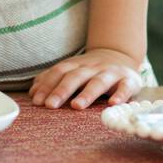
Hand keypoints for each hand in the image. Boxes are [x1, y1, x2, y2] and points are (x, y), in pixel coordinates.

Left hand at [28, 48, 142, 109]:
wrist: (121, 56)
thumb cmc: (90, 70)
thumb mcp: (72, 71)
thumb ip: (53, 80)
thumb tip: (32, 93)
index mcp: (76, 65)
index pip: (59, 72)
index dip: (47, 85)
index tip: (36, 101)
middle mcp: (92, 67)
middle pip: (75, 77)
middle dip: (62, 91)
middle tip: (50, 106)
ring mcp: (111, 72)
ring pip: (98, 82)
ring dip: (87, 93)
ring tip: (76, 106)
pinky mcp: (129, 80)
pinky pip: (125, 87)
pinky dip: (120, 95)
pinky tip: (112, 104)